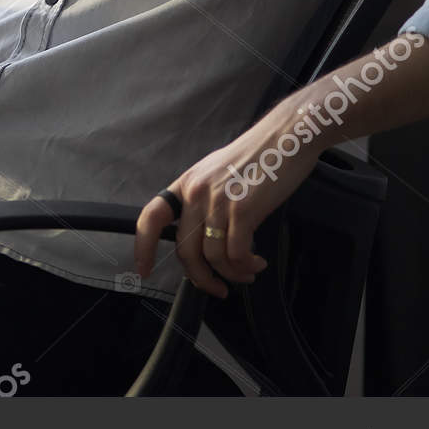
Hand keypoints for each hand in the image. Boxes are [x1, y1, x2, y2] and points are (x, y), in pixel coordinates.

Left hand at [132, 104, 323, 298]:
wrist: (285, 138)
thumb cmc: (256, 157)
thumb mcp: (216, 172)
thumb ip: (204, 199)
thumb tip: (202, 234)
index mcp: (186, 183)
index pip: (152, 217)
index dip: (143, 246)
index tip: (144, 269)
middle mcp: (196, 193)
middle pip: (185, 251)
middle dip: (200, 278)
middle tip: (217, 289)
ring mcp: (218, 201)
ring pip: (212, 257)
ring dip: (231, 274)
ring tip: (247, 272)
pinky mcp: (243, 210)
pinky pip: (236, 253)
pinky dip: (246, 266)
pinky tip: (256, 263)